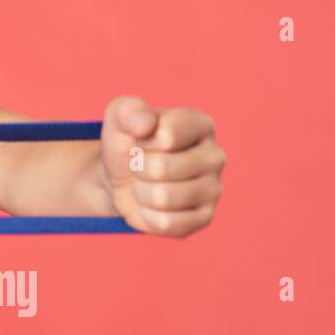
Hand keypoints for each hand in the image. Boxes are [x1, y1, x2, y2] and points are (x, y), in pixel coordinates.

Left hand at [99, 95, 225, 236]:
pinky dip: (147, 215)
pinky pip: (167, 223)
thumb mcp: (119, 117)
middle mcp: (215, 156)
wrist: (120, 177)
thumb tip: (145, 125)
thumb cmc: (126, 141)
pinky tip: (151, 205)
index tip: (139, 139)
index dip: (139, 141)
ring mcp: (214, 189)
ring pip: (162, 198)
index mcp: (200, 124)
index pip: (166, 135)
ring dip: (140, 192)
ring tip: (145, 183)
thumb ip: (129, 110)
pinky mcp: (204, 218)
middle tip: (140, 165)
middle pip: (161, 168)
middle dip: (137, 168)